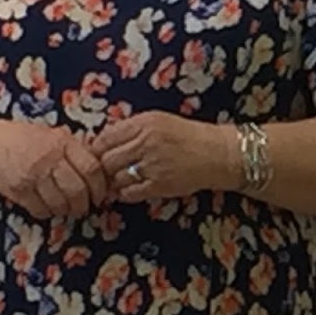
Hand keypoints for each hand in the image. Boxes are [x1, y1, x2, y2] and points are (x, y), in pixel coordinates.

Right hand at [0, 121, 107, 218]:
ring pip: (60, 203)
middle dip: (85, 204)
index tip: (101, 194)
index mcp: (64, 143)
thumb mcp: (56, 137)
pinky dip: (48, 213)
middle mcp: (49, 159)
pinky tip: (49, 207)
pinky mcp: (19, 190)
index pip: (92, 168)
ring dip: (68, 210)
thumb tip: (103, 174)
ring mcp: (33, 176)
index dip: (101, 186)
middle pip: (78, 189)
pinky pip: (40, 209)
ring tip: (68, 209)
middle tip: (85, 207)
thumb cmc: (29, 140)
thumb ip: (77, 152)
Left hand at [90, 112, 236, 202]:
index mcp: (144, 123)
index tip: (100, 154)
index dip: (98, 148)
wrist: (217, 153)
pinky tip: (133, 188)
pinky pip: (128, 193)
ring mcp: (152, 166)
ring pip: (115, 178)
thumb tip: (103, 142)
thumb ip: (132, 128)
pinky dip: (125, 193)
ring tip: (123, 178)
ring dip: (115, 181)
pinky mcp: (158, 186)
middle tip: (108, 170)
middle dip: (104, 167)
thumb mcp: (160, 120)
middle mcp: (146, 143)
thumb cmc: (188, 136)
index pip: (105, 138)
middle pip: (105, 160)